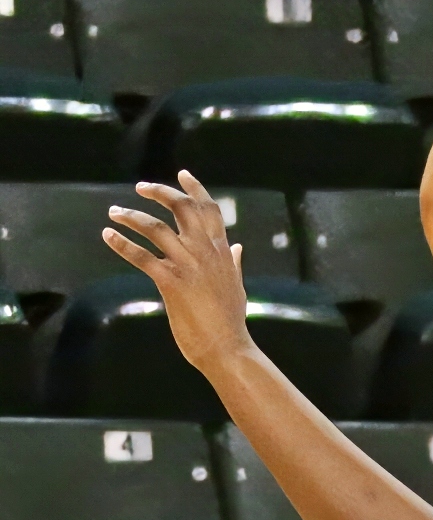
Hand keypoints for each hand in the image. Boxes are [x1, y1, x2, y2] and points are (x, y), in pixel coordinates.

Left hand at [103, 171, 251, 374]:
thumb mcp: (236, 283)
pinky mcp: (170, 281)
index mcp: (222, 250)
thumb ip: (233, 262)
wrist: (227, 346)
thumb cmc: (231, 319)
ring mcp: (188, 263)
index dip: (195, 189)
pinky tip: (108, 236)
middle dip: (160, 192)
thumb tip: (237, 246)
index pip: (210, 209)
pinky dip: (122, 244)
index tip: (182, 173)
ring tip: (114, 212)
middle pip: (183, 208)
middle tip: (140, 187)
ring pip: (156, 228)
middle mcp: (206, 250)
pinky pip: (141, 256)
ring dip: (131, 216)